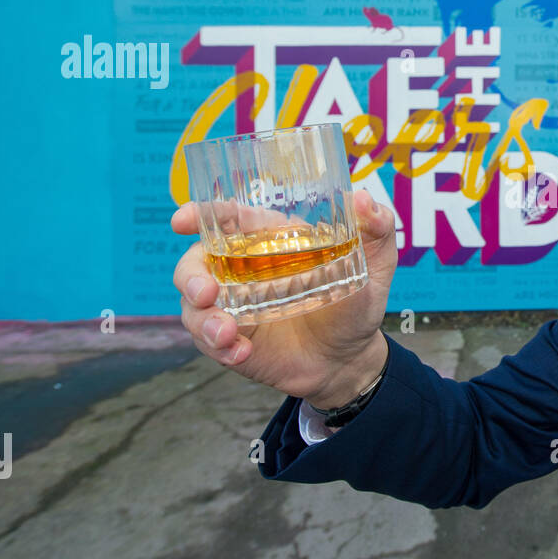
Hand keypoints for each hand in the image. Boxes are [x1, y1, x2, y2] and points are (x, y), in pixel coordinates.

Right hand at [171, 189, 396, 407]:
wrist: (350, 359)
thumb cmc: (358, 302)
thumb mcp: (374, 264)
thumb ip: (375, 230)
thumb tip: (362, 199)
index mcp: (270, 240)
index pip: (228, 219)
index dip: (200, 214)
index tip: (182, 220)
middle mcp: (242, 269)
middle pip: (195, 262)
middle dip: (190, 275)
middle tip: (206, 292)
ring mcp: (232, 306)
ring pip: (193, 305)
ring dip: (202, 318)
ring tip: (227, 333)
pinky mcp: (231, 339)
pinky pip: (208, 341)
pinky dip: (218, 346)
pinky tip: (241, 352)